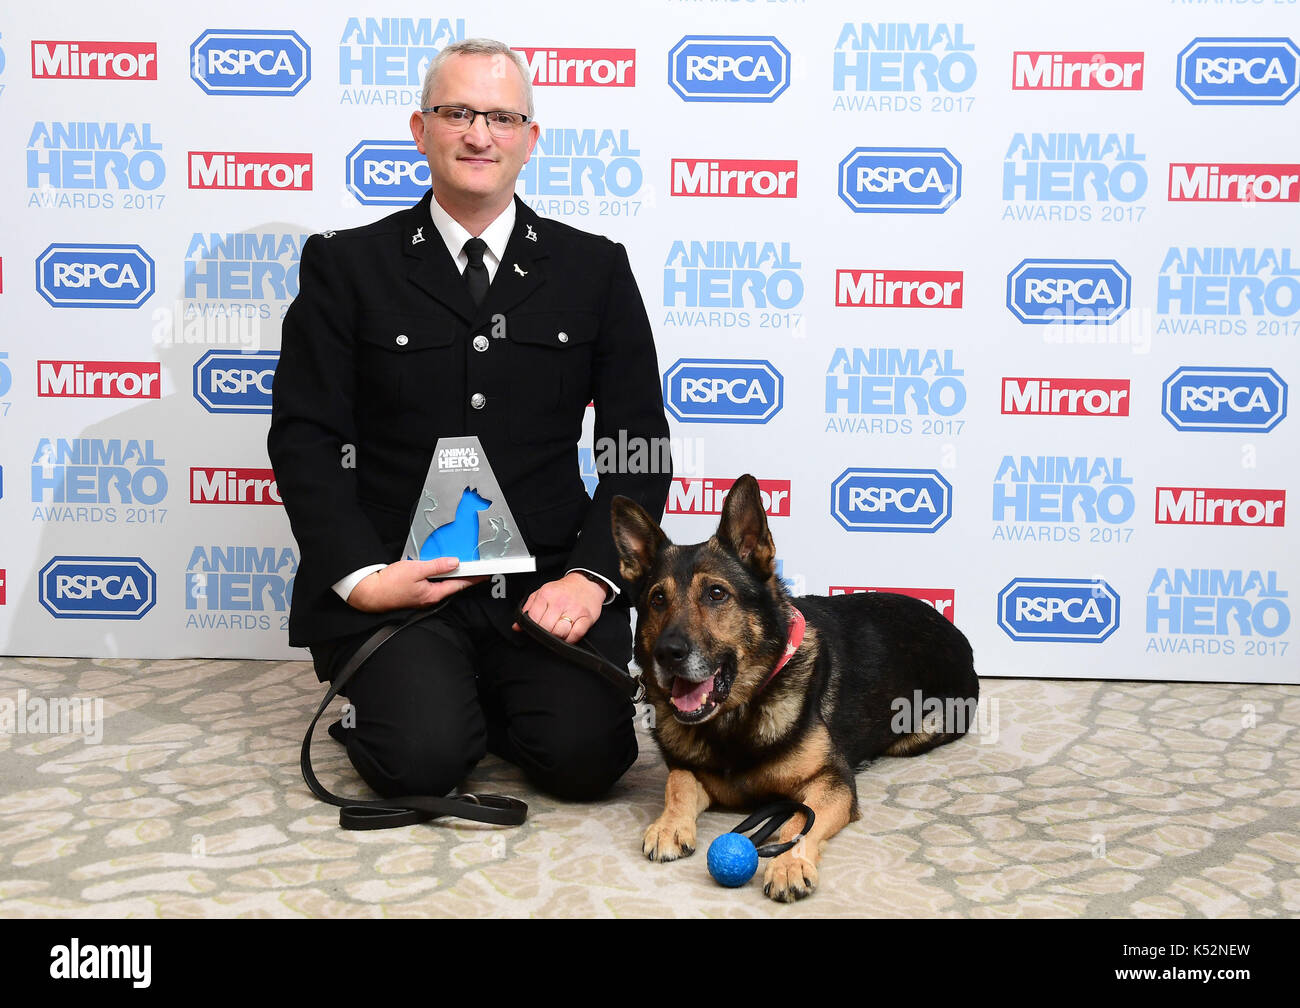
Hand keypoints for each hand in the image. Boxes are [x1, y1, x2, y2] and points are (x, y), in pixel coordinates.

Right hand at [346, 557, 485, 612]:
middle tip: (475, 566)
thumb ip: (436, 566)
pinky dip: (437, 576)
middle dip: (463, 576)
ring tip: (459, 565)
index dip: (473, 578)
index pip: (459, 585)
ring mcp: (422, 597)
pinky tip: (436, 569)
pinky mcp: (415, 594)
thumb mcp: (416, 570)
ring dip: (450, 575)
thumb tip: (454, 563)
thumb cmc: (390, 584)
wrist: (369, 593)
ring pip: (441, 584)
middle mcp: (430, 598)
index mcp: (434, 594)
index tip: (485, 574)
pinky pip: (431, 584)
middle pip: (452, 585)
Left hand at [513, 571, 605, 642]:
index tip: (536, 629)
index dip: (533, 628)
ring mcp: (575, 609)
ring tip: (558, 632)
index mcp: (546, 595)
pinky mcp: (587, 617)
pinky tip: (568, 634)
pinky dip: (570, 639)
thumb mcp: (541, 593)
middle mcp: (560, 602)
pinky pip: (576, 635)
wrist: (586, 582)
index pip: (534, 619)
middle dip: (545, 633)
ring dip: (558, 637)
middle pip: (546, 628)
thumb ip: (528, 609)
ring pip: (560, 633)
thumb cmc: (563, 590)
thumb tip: (517, 626)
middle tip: (548, 631)